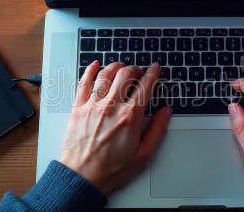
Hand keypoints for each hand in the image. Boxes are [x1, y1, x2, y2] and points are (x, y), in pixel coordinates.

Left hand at [59, 61, 171, 193]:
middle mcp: (111, 107)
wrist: (83, 177)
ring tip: (121, 67)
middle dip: (135, 69)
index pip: (145, 86)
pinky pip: (83, 82)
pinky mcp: (78, 108)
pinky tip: (95, 66)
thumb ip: (157, 130)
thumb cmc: (111, 169)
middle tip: (139, 71)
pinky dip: (90, 70)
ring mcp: (93, 105)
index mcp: (130, 117)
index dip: (153, 73)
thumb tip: (166, 112)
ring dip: (116, 66)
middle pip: (125, 75)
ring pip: (105, 74)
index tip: (155, 69)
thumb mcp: (143, 154)